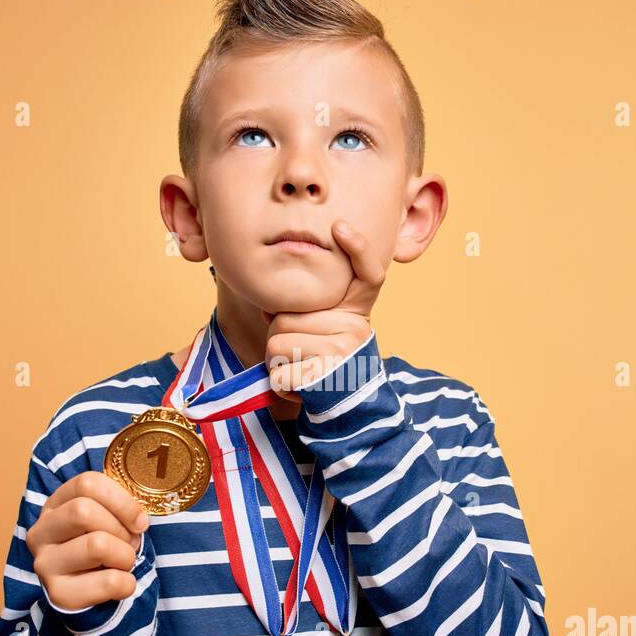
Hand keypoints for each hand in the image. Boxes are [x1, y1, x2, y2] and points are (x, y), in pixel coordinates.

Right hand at [26, 471, 148, 611]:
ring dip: (125, 556)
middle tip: (130, 543)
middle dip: (120, 529)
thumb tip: (140, 517)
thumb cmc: (104, 548)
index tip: (139, 520)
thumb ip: (117, 505)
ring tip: (123, 563)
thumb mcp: (106, 518)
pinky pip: (110, 581)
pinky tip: (120, 583)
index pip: (87, 484)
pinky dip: (127, 582)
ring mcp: (45, 564)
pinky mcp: (59, 595)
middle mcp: (40, 533)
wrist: (90, 595)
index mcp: (54, 505)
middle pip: (84, 511)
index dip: (121, 500)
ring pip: (97, 545)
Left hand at [264, 219, 386, 400]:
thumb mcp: (328, 330)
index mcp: (357, 313)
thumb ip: (306, 310)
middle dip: (281, 335)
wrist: (350, 409)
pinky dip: (280, 383)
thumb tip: (268, 308)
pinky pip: (278, 371)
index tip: (340, 226)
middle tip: (303, 352)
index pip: (368, 274)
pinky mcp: (323, 379)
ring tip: (301, 368)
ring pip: (276, 342)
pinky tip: (300, 386)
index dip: (357, 248)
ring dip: (277, 360)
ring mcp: (341, 353)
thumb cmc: (329, 364)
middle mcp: (354, 329)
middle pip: (286, 316)